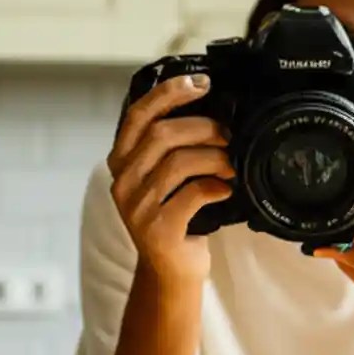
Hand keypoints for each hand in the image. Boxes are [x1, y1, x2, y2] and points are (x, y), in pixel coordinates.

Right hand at [107, 74, 234, 285]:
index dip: (169, 93)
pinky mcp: (157, 229)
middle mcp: (123, 181)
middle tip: (229, 135)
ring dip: (215, 157)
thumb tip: (214, 114)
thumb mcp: (165, 179)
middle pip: (162, 134)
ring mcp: (137, 207)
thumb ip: (172, 150)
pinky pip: (193, 194)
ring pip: (179, 162)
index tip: (201, 83)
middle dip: (203, 128)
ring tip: (232, 165)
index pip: (138, 115)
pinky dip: (216, 187)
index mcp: (122, 161)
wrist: (171, 271)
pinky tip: (226, 190)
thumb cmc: (176, 218)